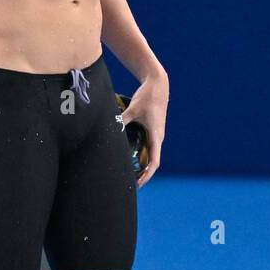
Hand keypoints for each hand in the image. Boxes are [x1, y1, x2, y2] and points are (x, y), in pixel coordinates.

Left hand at [122, 72, 166, 187]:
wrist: (158, 85)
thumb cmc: (147, 97)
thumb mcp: (133, 109)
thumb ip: (122, 120)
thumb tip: (111, 128)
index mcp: (156, 135)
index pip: (154, 162)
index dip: (147, 175)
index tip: (139, 183)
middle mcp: (158, 137)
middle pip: (152, 162)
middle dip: (143, 174)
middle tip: (131, 184)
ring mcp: (156, 134)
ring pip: (151, 155)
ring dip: (143, 166)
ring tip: (131, 175)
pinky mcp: (153, 129)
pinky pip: (149, 147)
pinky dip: (142, 156)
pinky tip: (132, 158)